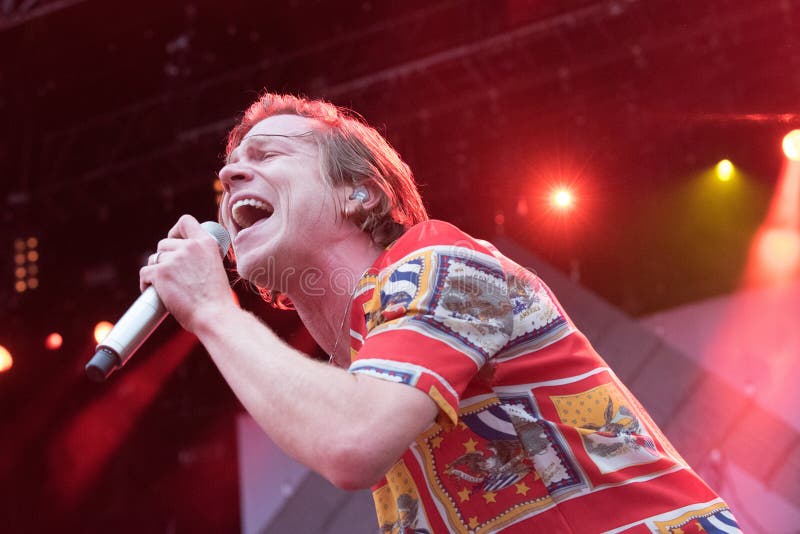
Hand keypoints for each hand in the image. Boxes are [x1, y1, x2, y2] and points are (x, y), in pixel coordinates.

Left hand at [139, 214, 234, 332]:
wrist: (214, 315)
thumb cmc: (216, 299)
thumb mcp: (214, 268)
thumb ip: (199, 258)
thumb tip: (180, 262)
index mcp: (206, 243)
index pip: (185, 221)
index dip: (175, 231)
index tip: (175, 242)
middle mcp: (190, 246)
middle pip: (164, 244)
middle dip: (164, 258)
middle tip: (171, 275)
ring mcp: (174, 259)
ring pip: (153, 259)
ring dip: (156, 272)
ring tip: (164, 287)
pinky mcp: (160, 273)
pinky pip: (144, 273)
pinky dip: (146, 283)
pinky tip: (152, 291)